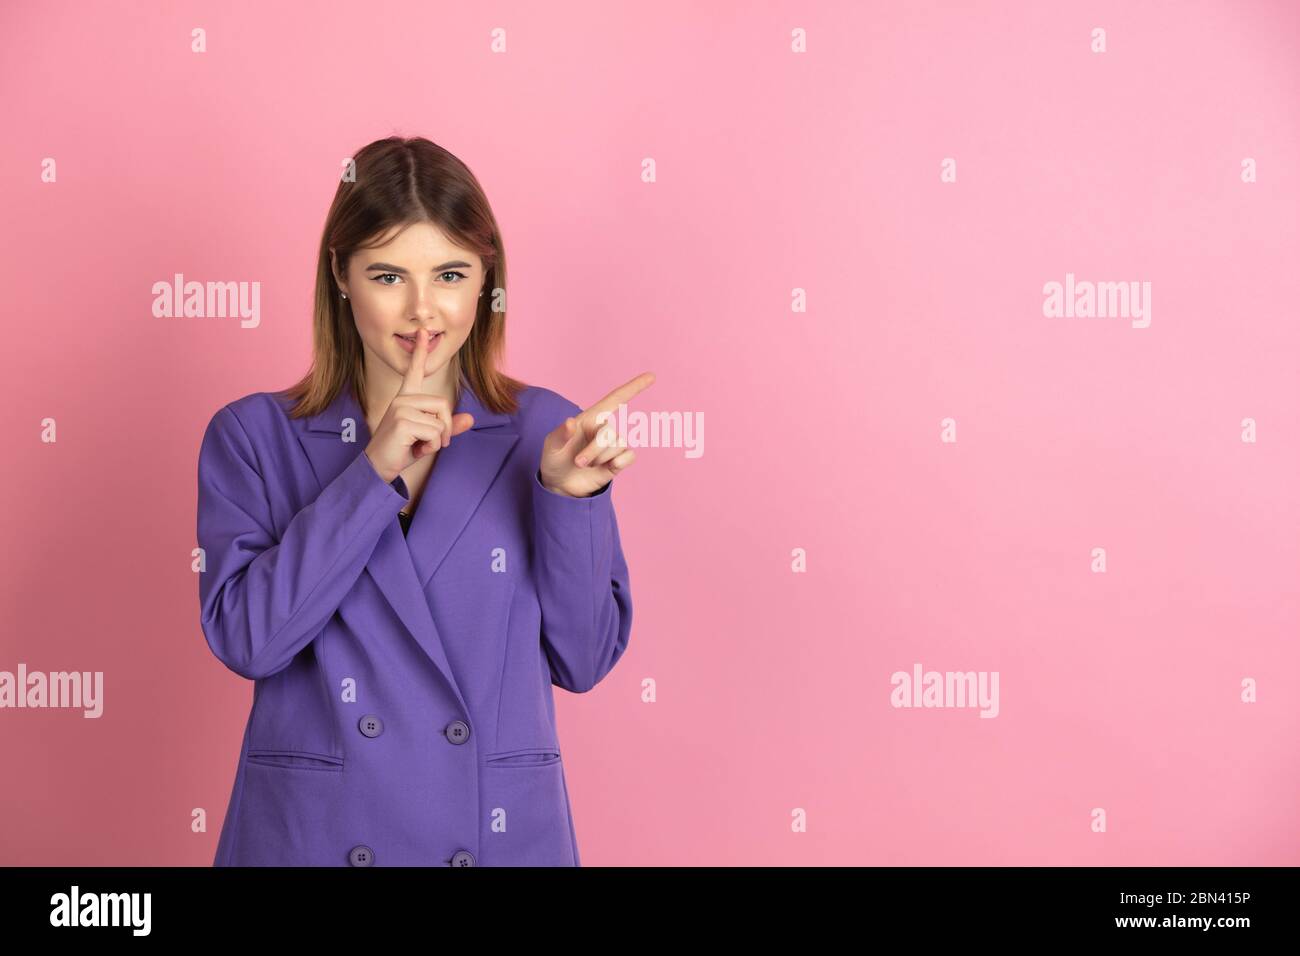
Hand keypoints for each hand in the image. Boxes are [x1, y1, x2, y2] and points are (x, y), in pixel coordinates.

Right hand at [364, 328, 473, 482]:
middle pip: (443, 404)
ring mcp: (401, 408)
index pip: (414, 371)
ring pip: (440, 421)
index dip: (420, 352)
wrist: (378, 467)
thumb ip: (448, 427)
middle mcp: (402, 399)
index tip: (423, 332)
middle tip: (432, 442)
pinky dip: (431, 446)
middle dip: (446, 428)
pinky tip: (415, 449)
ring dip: (437, 440)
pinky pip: (435, 432)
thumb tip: (470, 419)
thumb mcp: (428, 437)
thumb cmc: (401, 450)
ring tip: (419, 445)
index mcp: (405, 399)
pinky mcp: (403, 421)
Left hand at [539, 372, 654, 496]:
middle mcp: (604, 430)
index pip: (615, 399)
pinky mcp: (617, 462)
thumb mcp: (551, 446)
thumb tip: (570, 422)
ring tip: (586, 465)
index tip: (652, 376)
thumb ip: (560, 434)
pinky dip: (620, 462)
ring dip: (600, 458)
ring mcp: (612, 447)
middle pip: (610, 432)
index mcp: (590, 419)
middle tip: (578, 462)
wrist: (560, 486)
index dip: (633, 387)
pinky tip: (609, 467)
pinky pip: (629, 456)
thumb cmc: (554, 459)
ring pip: (618, 445)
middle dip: (594, 450)